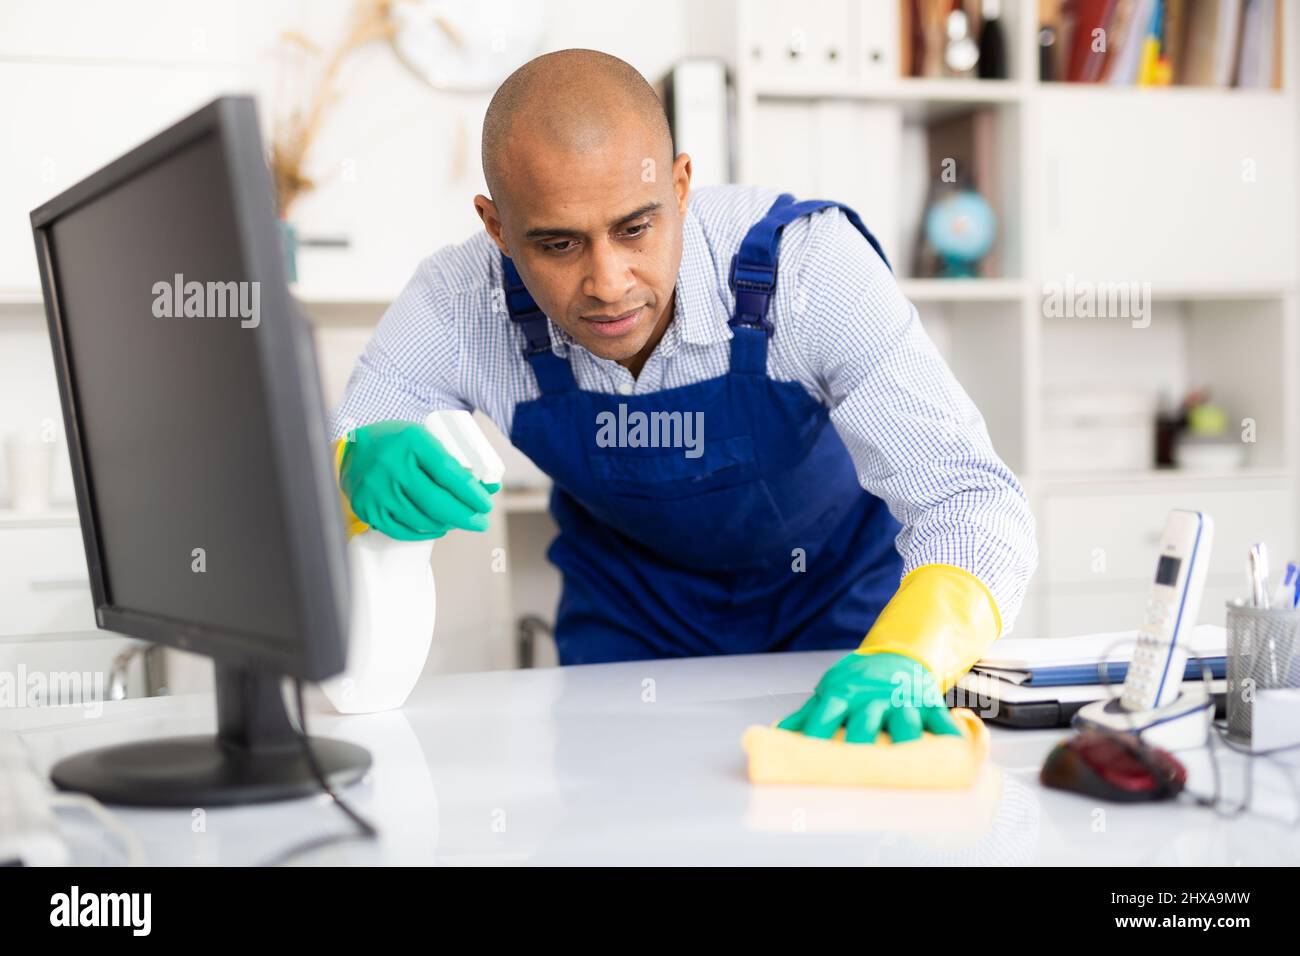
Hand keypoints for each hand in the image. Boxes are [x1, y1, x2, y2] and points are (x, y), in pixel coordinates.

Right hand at [339, 420, 496, 540]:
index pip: (448, 473)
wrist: (353, 450)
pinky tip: (438, 527)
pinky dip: (425, 532)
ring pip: (421, 519)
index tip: (486, 504)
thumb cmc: (399, 444)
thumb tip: (489, 487)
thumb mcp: (427, 441)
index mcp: (412, 442)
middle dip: (465, 516)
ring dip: (447, 524)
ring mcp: (377, 489)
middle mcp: (391, 465)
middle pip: (436, 501)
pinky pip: (402, 530)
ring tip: (459, 521)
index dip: (471, 493)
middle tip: (481, 523)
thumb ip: (455, 463)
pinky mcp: (367, 508)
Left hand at [777, 651, 959, 743]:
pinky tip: (952, 745)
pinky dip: (947, 731)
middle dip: (861, 739)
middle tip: (856, 762)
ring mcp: (901, 700)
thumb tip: (776, 735)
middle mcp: (872, 697)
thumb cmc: (859, 682)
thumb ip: (806, 716)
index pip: (825, 715)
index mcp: (843, 695)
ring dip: (906, 737)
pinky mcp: (927, 702)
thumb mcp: (830, 692)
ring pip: (904, 721)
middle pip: (865, 721)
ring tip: (907, 756)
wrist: (898, 655)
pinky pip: (939, 717)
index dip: (817, 734)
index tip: (808, 755)